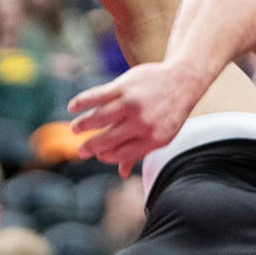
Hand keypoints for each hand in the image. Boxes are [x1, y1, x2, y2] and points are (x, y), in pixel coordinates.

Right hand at [68, 59, 211, 174]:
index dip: (106, 156)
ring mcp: (133, 103)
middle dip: (91, 147)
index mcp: (153, 139)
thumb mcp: (161, 135)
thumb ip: (139, 153)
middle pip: (108, 139)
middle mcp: (142, 123)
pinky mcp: (125, 85)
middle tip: (80, 151)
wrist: (183, 80)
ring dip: (83, 125)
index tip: (98, 155)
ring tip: (75, 129)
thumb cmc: (169, 112)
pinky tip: (72, 107)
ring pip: (100, 118)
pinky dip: (82, 102)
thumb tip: (121, 174)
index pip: (121, 154)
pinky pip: (98, 96)